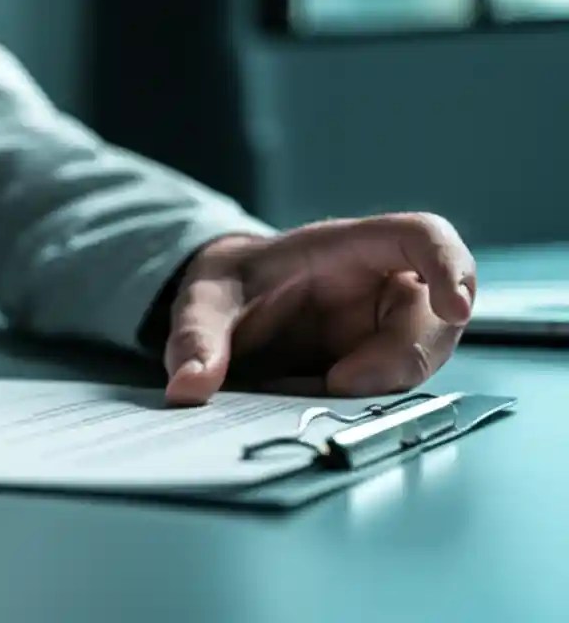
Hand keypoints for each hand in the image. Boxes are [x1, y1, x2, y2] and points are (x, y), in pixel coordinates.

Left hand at [161, 213, 475, 404]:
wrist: (225, 311)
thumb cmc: (228, 285)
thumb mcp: (202, 299)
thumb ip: (196, 336)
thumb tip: (188, 387)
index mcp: (348, 248)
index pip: (420, 237)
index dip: (450, 266)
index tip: (456, 307)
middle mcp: (381, 286)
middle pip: (434, 316)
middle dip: (401, 357)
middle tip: (339, 386)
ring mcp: (384, 329)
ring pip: (418, 362)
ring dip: (376, 389)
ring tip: (312, 395)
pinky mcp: (375, 367)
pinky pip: (387, 392)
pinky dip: (355, 408)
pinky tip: (311, 408)